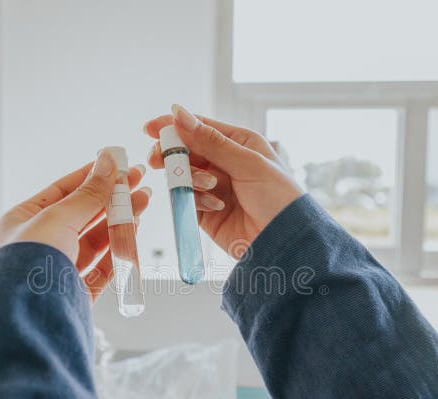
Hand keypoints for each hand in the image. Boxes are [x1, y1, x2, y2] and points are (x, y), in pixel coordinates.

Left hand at [0, 149, 150, 301]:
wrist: (26, 319)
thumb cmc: (27, 264)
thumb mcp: (57, 218)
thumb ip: (88, 193)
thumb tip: (108, 163)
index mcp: (23, 223)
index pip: (61, 191)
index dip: (90, 176)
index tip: (117, 164)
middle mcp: (39, 246)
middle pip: (82, 215)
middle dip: (111, 198)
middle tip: (138, 181)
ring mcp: (59, 272)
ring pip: (96, 241)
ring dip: (120, 221)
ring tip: (143, 202)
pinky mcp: (77, 295)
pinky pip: (103, 269)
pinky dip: (119, 251)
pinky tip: (134, 232)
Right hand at [144, 104, 301, 257]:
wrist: (287, 243)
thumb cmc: (279, 198)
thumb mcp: (247, 164)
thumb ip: (211, 141)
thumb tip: (180, 114)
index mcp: (240, 143)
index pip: (200, 128)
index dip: (173, 126)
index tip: (149, 128)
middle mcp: (226, 163)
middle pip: (187, 152)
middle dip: (173, 155)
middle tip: (158, 159)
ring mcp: (216, 188)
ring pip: (185, 175)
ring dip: (191, 179)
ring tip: (209, 187)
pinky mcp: (208, 213)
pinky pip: (189, 200)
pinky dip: (196, 200)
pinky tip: (215, 206)